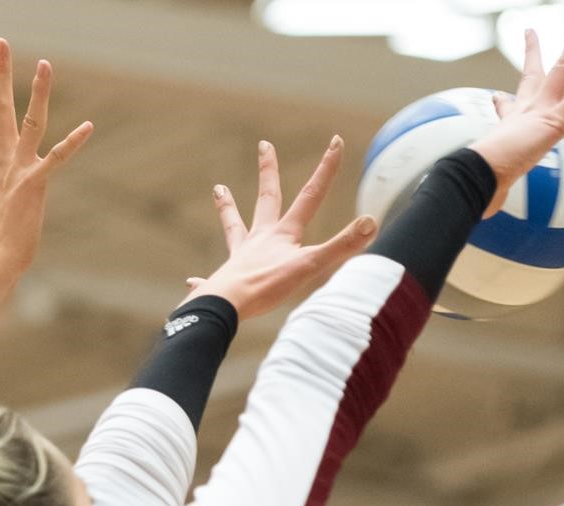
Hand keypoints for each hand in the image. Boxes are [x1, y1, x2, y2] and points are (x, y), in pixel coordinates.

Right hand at [0, 39, 93, 275]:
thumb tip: (2, 181)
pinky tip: (89, 126)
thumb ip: (2, 182)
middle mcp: (3, 160)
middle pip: (1, 108)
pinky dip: (73, 143)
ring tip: (44, 63)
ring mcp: (18, 171)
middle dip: (1, 73)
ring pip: (29, 122)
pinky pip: (56, 159)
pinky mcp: (34, 186)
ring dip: (37, 92)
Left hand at [184, 137, 378, 320]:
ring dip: (227, 207)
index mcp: (282, 234)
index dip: (326, 169)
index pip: (310, 196)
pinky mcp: (223, 280)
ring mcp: (240, 258)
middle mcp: (259, 240)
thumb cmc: (266, 286)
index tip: (335, 140)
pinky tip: (192, 280)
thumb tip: (371, 222)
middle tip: (264, 145)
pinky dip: (202, 280)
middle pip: (266, 199)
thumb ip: (341, 246)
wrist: (225, 306)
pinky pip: (211, 279)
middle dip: (268, 171)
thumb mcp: (310, 266)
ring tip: (218, 188)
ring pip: (233, 226)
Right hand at [472, 4, 563, 217]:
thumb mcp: (485, 189)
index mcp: (507, 129)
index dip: (504, 100)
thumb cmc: (476, 186)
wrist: (475, 176)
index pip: (507, 106)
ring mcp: (540, 109)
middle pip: (532, 72)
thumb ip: (489, 195)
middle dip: (533, 49)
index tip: (498, 95)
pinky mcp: (556, 118)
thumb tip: (481, 210)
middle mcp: (523, 111)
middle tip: (530, 29)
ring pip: (561, 66)